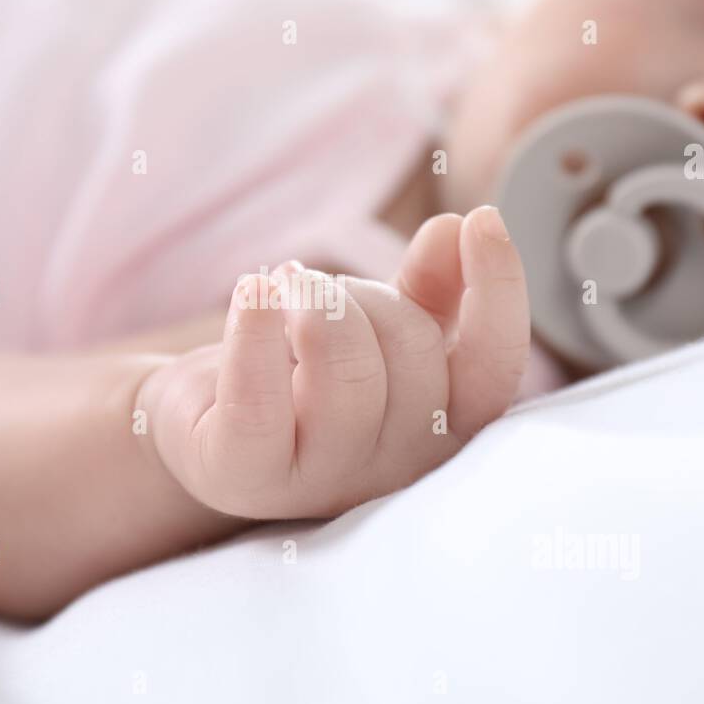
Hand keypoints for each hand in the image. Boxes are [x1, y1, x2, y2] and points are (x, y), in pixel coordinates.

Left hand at [139, 206, 529, 518]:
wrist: (204, 422)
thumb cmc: (302, 371)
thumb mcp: (373, 330)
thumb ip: (430, 291)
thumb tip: (458, 228)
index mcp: (438, 433)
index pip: (492, 373)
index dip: (499, 295)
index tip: (482, 220)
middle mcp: (390, 470)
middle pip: (415, 359)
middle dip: (368, 296)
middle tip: (314, 286)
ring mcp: (318, 482)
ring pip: (349, 379)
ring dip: (315, 303)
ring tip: (281, 287)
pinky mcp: (243, 476)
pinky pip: (260, 404)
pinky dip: (256, 331)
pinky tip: (253, 289)